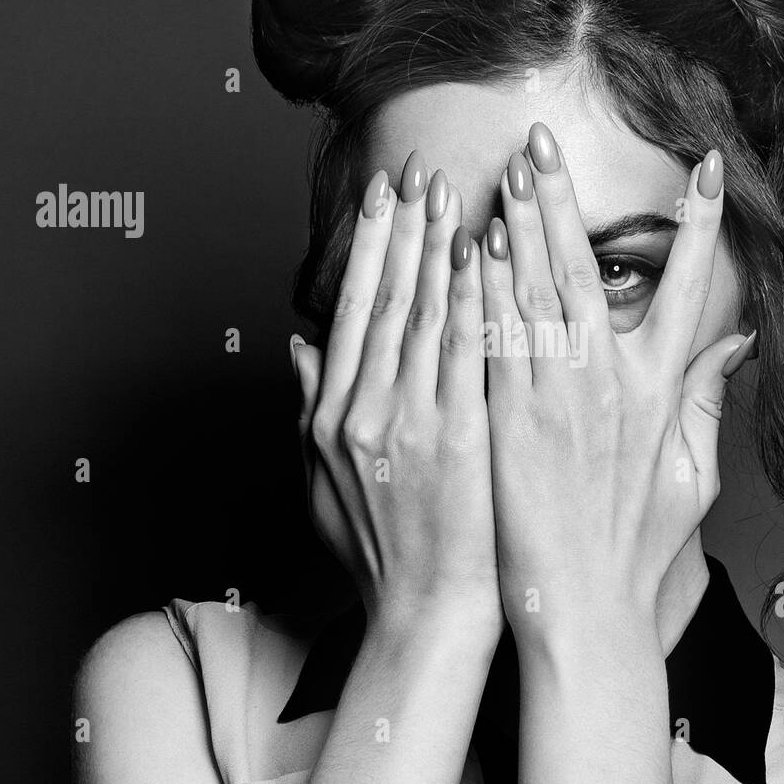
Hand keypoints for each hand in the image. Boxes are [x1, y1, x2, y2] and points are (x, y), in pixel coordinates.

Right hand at [291, 155, 502, 654]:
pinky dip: (469, 302)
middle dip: (400, 230)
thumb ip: (311, 407)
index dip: (368, 249)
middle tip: (415, 172)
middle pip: (383, 300)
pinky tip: (481, 259)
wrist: (423, 612)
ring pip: (421, 317)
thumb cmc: (379, 552)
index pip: (351, 311)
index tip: (383, 199)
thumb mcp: (322, 481)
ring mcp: (409, 424)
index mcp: (331, 415)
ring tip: (450, 193)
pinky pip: (463, 357)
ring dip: (435, 249)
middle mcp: (363, 410)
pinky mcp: (456, 441)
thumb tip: (302, 347)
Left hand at [480, 122, 750, 656]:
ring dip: (520, 227)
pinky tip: (472, 246)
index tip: (705, 167)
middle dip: (563, 201)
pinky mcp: (506, 421)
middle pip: (585, 272)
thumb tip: (738, 340)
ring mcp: (555, 400)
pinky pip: (493, 339)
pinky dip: (484, 289)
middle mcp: (609, 384)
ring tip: (510, 170)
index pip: (687, 291)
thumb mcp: (691, 474)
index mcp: (660, 392)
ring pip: (534, 294)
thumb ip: (707, 397)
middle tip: (543, 141)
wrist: (581, 606)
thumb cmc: (637, 547)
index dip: (698, 227)